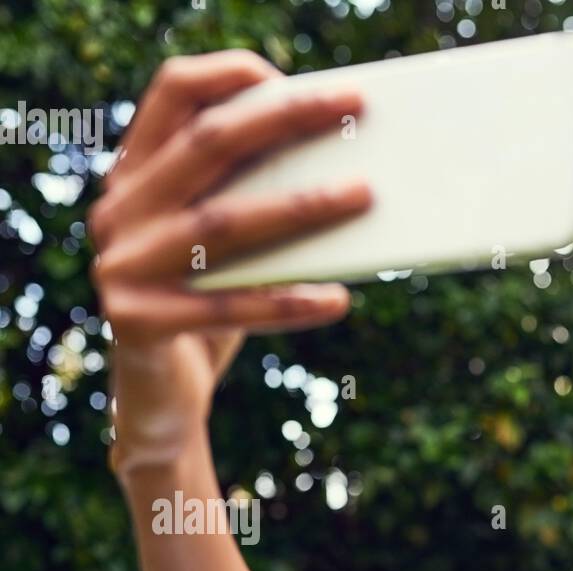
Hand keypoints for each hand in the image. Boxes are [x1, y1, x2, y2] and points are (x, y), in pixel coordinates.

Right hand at [87, 50, 372, 473]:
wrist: (161, 403)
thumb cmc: (209, 314)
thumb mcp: (229, 251)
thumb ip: (253, 203)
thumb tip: (351, 173)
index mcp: (135, 174)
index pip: (174, 93)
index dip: (234, 76)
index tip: (302, 79)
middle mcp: (118, 209)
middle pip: (207, 144)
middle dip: (285, 120)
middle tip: (354, 109)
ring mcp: (120, 265)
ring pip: (222, 224)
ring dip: (300, 207)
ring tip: (364, 196)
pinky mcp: (136, 322)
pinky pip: (225, 309)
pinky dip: (287, 302)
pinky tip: (338, 299)